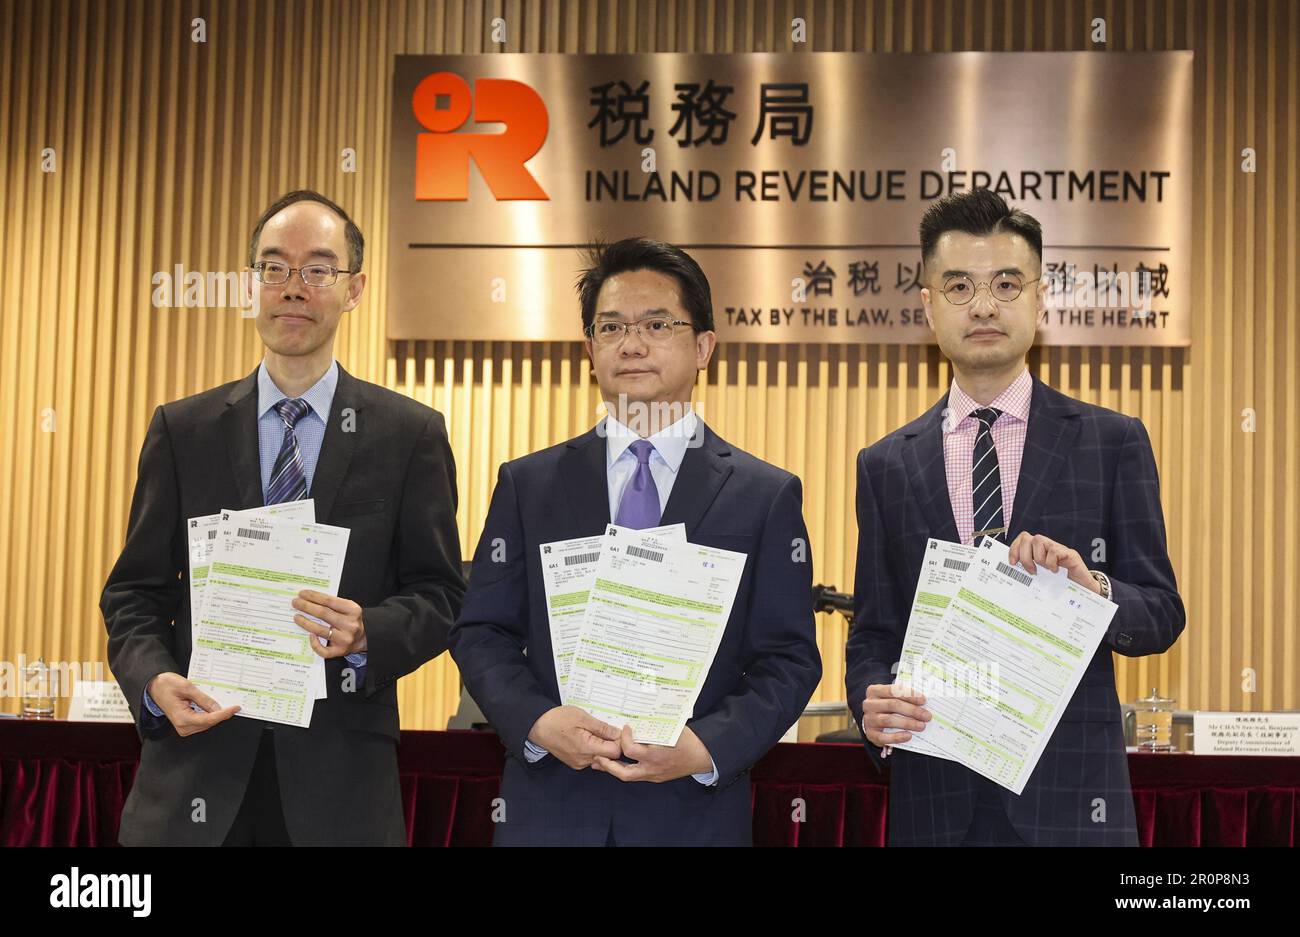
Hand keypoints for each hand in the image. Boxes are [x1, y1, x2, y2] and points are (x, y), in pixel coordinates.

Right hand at [146, 672, 239, 736]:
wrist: (154, 686)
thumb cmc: (166, 685)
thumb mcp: (187, 687)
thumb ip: (203, 699)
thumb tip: (218, 708)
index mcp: (182, 718)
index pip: (208, 719)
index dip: (224, 714)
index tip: (235, 708)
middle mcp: (183, 726)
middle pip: (209, 722)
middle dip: (221, 713)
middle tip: (233, 704)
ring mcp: (183, 727)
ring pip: (206, 723)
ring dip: (215, 714)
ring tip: (224, 703)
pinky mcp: (185, 724)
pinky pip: (201, 720)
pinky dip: (209, 713)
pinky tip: (213, 705)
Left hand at [292, 590, 367, 656]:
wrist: (365, 637)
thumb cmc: (352, 620)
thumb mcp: (349, 608)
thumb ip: (333, 604)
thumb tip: (310, 599)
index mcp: (353, 611)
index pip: (329, 601)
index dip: (314, 596)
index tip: (302, 593)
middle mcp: (350, 625)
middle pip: (323, 614)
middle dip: (306, 607)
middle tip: (295, 602)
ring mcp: (345, 639)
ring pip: (320, 630)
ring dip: (305, 622)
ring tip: (296, 616)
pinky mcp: (340, 651)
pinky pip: (324, 650)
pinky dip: (314, 643)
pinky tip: (310, 635)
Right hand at [528, 705, 621, 769]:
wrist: (538, 727)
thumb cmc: (558, 719)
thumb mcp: (582, 717)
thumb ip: (602, 728)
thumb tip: (619, 733)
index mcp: (587, 748)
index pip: (615, 752)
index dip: (620, 741)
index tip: (617, 729)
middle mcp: (583, 760)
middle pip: (609, 757)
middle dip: (612, 743)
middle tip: (608, 729)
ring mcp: (578, 763)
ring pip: (600, 758)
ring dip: (602, 746)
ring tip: (596, 732)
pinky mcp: (574, 763)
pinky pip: (591, 759)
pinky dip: (594, 749)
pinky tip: (589, 738)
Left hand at [591, 725, 713, 782]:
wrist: (701, 758)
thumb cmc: (688, 740)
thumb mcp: (672, 729)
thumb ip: (654, 726)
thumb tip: (638, 715)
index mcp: (656, 754)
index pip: (631, 750)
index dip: (624, 739)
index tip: (625, 729)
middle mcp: (652, 768)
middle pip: (624, 773)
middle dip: (608, 766)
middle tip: (597, 756)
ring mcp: (653, 775)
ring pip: (628, 777)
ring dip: (613, 770)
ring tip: (600, 762)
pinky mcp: (655, 778)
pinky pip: (636, 775)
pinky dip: (625, 769)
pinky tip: (617, 763)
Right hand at [861, 683, 929, 746]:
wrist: (874, 721)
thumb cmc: (888, 707)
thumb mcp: (893, 697)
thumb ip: (904, 698)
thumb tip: (924, 703)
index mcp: (874, 691)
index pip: (892, 690)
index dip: (909, 695)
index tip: (923, 700)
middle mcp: (869, 704)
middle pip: (892, 705)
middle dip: (912, 710)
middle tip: (926, 716)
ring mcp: (868, 720)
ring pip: (888, 720)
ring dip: (907, 723)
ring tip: (921, 726)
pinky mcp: (871, 734)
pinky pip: (884, 737)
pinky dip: (897, 737)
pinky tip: (909, 736)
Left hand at [1005, 532, 1100, 593]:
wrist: (1085, 591)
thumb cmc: (1062, 585)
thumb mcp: (1041, 578)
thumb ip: (1029, 572)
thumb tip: (1011, 573)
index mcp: (1039, 551)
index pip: (1022, 539)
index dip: (1014, 549)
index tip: (1012, 563)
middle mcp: (1047, 547)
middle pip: (1027, 538)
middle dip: (1024, 556)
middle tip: (1031, 571)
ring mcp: (1059, 549)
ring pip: (1039, 540)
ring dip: (1038, 558)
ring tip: (1044, 570)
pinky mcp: (1070, 554)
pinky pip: (1054, 550)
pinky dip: (1051, 562)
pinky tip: (1055, 571)